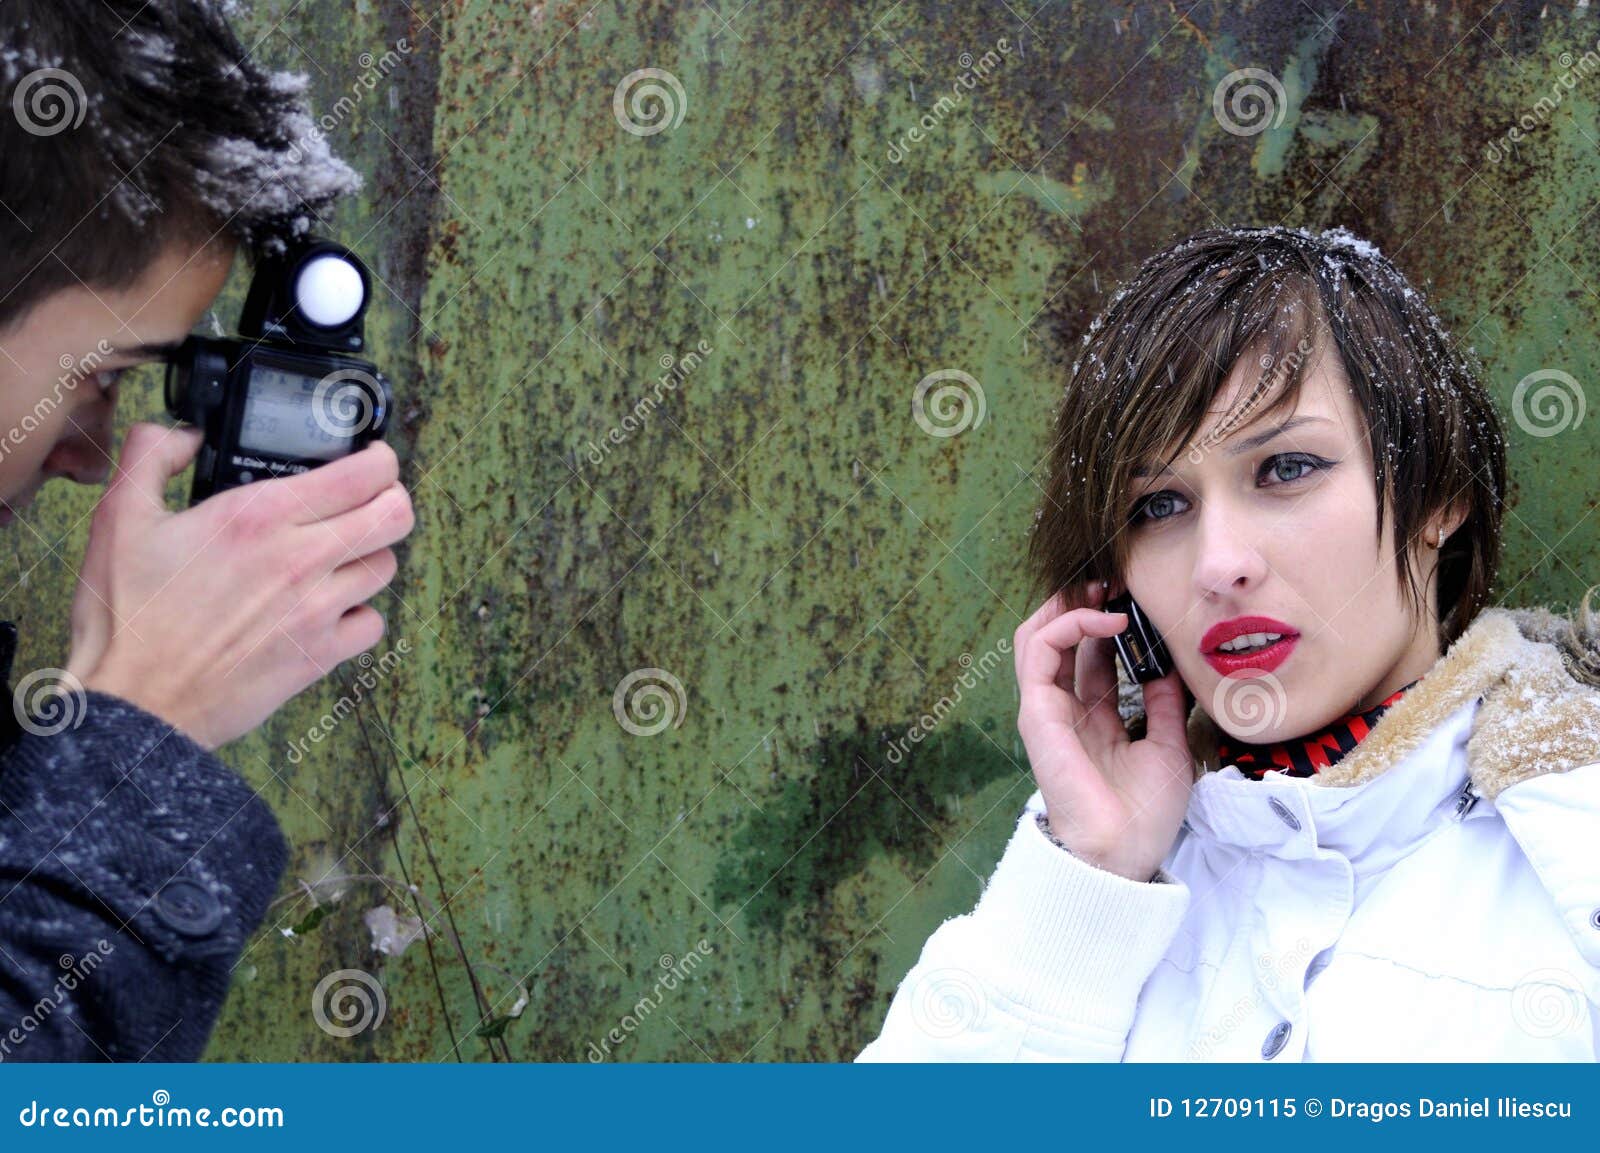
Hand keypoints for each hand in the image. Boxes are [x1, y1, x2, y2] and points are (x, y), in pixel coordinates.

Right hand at [65, 423, 414, 748]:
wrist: (136, 701)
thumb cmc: (127, 616)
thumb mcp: (120, 518)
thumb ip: (150, 457)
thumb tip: (182, 434)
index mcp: (261, 516)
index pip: (366, 474)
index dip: (381, 459)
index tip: (372, 459)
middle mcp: (301, 559)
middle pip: (396, 516)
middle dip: (390, 500)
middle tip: (370, 501)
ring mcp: (317, 610)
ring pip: (386, 566)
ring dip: (369, 555)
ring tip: (341, 554)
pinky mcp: (320, 656)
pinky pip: (372, 623)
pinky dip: (360, 613)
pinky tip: (330, 607)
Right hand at [1012, 580, 1193, 881]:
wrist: (1123, 852)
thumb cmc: (1144, 813)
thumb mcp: (1167, 746)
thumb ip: (1165, 704)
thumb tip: (1171, 664)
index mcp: (1092, 719)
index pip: (1090, 656)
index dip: (1108, 623)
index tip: (1135, 599)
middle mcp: (1065, 709)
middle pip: (1058, 640)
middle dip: (1082, 605)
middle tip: (1116, 581)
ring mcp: (1047, 709)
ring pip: (1037, 636)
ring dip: (1068, 605)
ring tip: (1104, 588)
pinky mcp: (1037, 712)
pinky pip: (1040, 652)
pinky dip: (1069, 625)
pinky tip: (1106, 620)